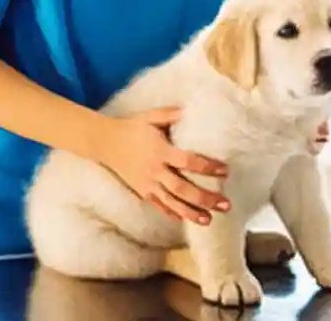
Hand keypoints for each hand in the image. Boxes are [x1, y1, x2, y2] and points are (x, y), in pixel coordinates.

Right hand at [97, 107, 230, 224]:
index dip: (207, 168)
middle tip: (225, 204)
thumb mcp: (152, 117)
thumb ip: (172, 114)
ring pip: (172, 203)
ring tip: (209, 220)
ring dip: (191, 213)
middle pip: (183, 189)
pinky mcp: (142, 191)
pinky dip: (173, 214)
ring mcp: (148, 184)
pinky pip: (159, 206)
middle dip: (205, 198)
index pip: (188, 162)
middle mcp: (155, 170)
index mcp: (160, 151)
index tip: (225, 172)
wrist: (105, 142)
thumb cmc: (132, 127)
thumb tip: (192, 110)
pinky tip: (186, 220)